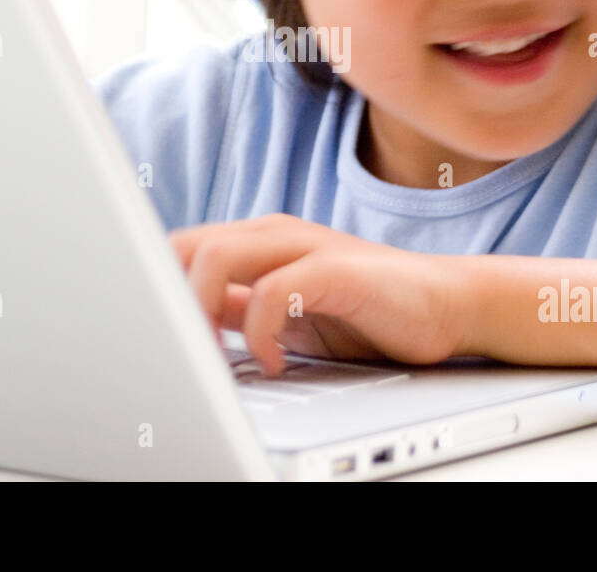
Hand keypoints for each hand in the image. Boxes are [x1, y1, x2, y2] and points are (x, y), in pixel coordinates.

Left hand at [167, 213, 474, 375]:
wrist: (447, 306)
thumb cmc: (368, 310)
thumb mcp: (287, 311)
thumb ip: (239, 305)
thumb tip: (186, 318)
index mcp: (256, 240)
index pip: (177, 248)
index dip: (151, 288)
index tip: (149, 337)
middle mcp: (274, 234)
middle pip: (184, 245)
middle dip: (165, 298)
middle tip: (176, 352)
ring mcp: (305, 245)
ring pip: (216, 256)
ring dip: (199, 311)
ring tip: (213, 358)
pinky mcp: (336, 267)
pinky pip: (272, 291)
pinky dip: (259, 331)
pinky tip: (276, 362)